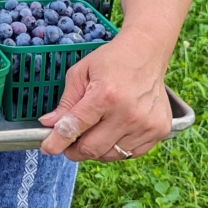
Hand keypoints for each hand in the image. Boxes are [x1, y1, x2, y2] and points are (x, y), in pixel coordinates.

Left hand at [38, 31, 171, 160]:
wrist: (147, 53)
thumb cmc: (112, 61)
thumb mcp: (81, 73)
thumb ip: (66, 102)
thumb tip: (49, 125)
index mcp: (105, 95)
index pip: (75, 127)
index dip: (57, 142)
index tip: (47, 148)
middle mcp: (128, 113)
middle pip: (92, 148)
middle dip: (74, 150)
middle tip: (69, 143)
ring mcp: (146, 124)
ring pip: (110, 155)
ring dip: (97, 149)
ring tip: (94, 132)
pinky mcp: (159, 130)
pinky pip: (130, 153)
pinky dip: (117, 148)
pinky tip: (114, 131)